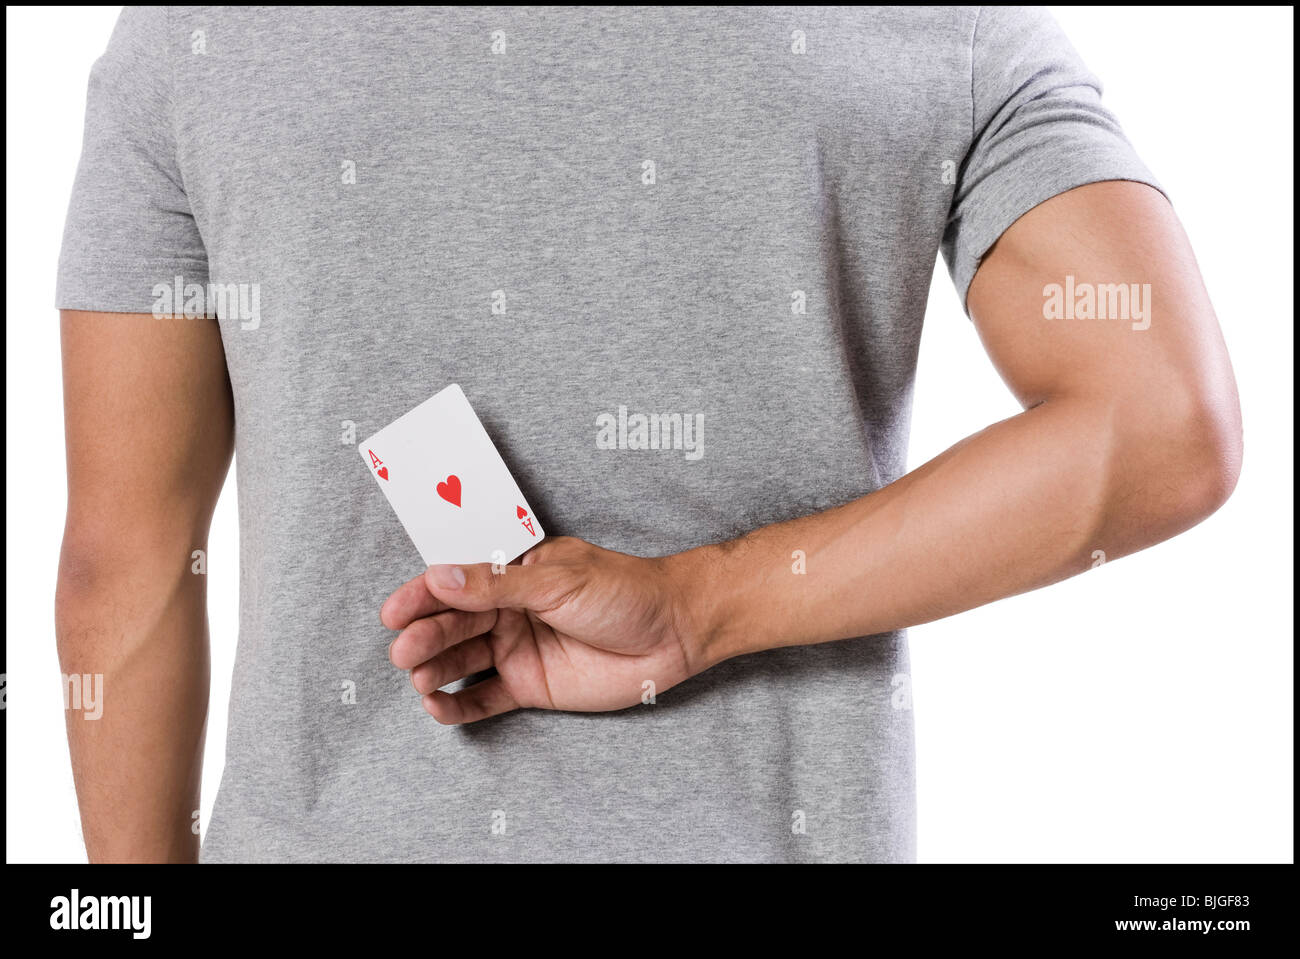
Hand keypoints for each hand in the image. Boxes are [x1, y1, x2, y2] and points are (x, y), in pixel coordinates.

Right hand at [380, 537, 709, 723]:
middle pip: (453, 624)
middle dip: (425, 636)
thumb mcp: (558, 580)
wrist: (674, 632)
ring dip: (435, 669)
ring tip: (418, 679)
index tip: (394, 610)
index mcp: (513, 573)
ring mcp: (517, 649)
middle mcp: (509, 610)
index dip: (422, 595)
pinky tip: (437, 706)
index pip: (456, 582)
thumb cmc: (625, 591)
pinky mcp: (530, 686)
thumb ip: (497, 584)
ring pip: (462, 660)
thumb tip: (440, 577)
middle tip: (404, 650)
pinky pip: (484, 697)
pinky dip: (458, 704)